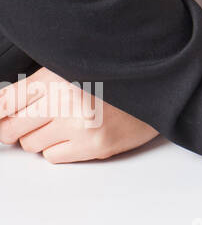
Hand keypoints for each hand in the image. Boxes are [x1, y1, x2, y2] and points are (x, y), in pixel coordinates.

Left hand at [0, 68, 158, 161]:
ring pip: (30, 144)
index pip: (4, 103)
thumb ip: (37, 86)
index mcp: (58, 75)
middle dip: (15, 127)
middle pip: (10, 128)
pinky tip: (77, 133)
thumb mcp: (73, 67)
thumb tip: (2, 110)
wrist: (161, 87)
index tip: (0, 118)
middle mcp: (67, 100)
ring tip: (63, 122)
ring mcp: (81, 125)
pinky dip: (59, 148)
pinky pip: (52, 157)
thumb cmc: (118, 78)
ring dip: (39, 137)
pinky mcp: (94, 146)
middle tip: (30, 120)